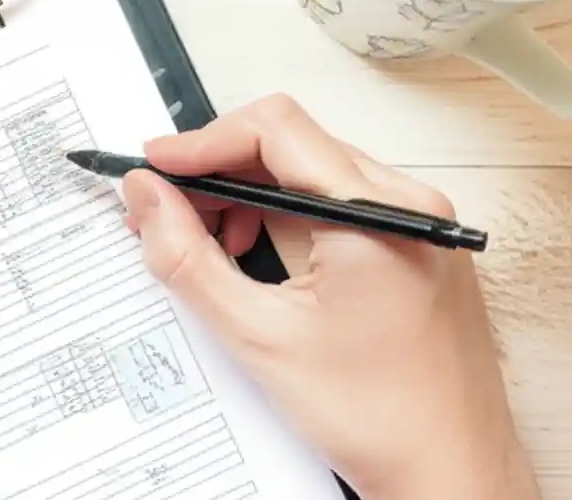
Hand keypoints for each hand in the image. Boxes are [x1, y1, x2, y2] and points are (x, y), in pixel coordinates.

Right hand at [122, 95, 537, 499]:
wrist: (447, 469)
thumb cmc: (379, 415)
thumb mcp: (257, 335)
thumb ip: (188, 258)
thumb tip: (147, 197)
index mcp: (376, 215)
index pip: (274, 130)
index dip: (202, 141)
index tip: (155, 167)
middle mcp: (407, 203)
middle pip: (290, 145)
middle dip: (217, 171)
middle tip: (163, 208)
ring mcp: (416, 220)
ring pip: (308, 171)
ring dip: (247, 194)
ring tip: (208, 242)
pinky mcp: (412, 241)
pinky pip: (334, 200)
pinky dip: (281, 214)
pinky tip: (253, 252)